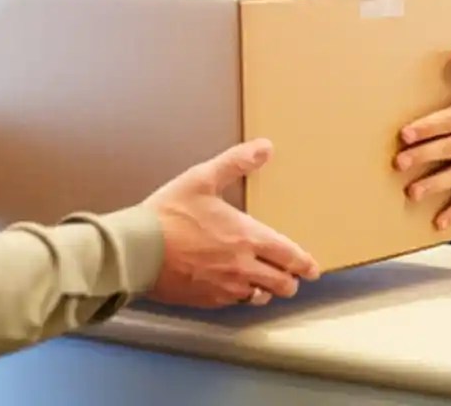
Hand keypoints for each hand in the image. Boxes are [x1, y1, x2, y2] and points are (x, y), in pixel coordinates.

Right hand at [143, 139, 320, 307]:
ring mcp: (226, 288)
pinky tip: (234, 287)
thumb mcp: (202, 179)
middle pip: (282, 283)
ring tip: (265, 283)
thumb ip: (236, 162)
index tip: (312, 268)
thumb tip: (265, 147)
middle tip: (291, 276)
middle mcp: (243, 267)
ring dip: (267, 289)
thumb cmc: (168, 215)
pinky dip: (241, 296)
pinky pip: (235, 303)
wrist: (138, 250)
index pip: (289, 256)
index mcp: (247, 237)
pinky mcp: (207, 300)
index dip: (305, 264)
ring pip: (260, 296)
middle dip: (290, 280)